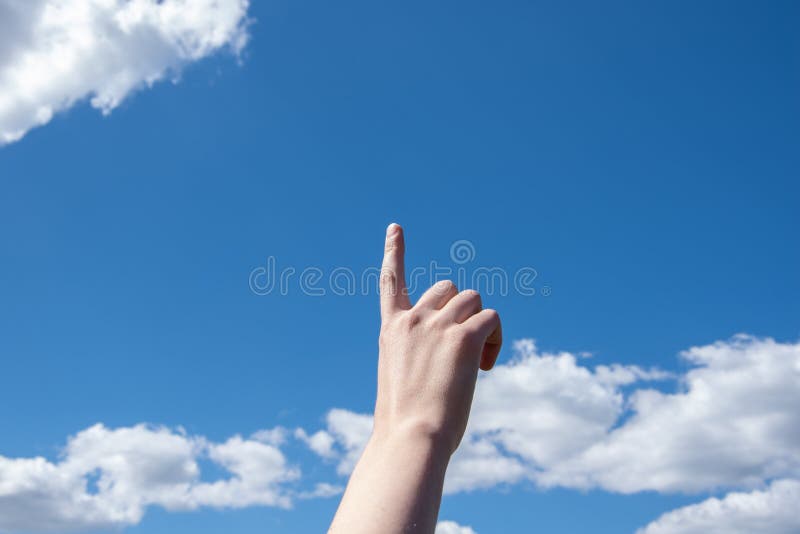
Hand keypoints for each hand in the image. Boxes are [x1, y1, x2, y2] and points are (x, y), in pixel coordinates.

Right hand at [374, 223, 501, 455]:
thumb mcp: (402, 380)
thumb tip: (451, 356)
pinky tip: (485, 366)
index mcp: (391, 330)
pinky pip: (492, 319)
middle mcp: (412, 320)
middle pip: (448, 287)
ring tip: (478, 361)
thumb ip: (419, 355)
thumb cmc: (405, 423)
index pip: (391, 281)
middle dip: (462, 309)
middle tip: (465, 348)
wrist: (410, 437)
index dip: (395, 251)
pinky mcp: (464, 337)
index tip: (396, 227)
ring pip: (474, 300)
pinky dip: (495, 339)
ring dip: (482, 323)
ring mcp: (437, 325)